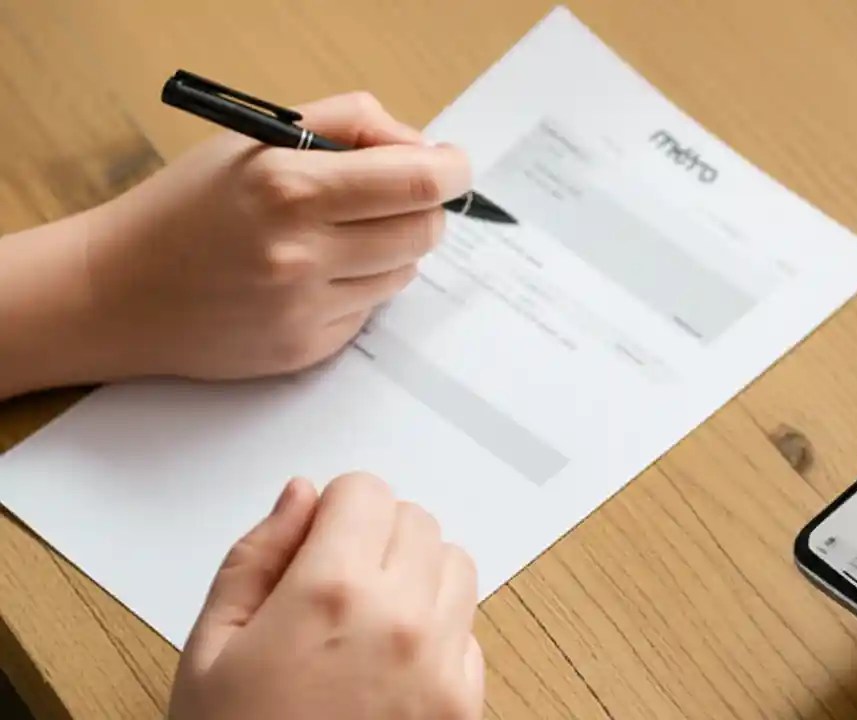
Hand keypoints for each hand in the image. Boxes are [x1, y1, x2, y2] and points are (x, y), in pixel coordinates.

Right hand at [87, 92, 469, 379]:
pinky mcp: (306, 349)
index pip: (417, 184)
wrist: (118, 291)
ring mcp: (305, 309)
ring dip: (390, 249)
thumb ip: (350, 124)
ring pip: (404, 273)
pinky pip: (369, 310)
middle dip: (424, 208)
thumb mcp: (259, 137)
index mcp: (289, 188)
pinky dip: (356, 288)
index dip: (451, 171)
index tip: (452, 165)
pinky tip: (308, 277)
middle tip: (395, 197)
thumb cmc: (189, 206)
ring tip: (336, 236)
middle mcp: (301, 253)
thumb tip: (423, 148)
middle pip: (424, 231)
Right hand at [169, 473, 483, 719]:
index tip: (315, 542)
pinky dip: (439, 631)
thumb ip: (255, 557)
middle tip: (332, 585)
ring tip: (364, 622)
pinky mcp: (465, 703)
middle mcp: (401, 618)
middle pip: (417, 520)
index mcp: (331, 593)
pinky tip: (390, 664)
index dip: (333, 511)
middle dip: (374, 536)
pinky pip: (470, 629)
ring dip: (417, 575)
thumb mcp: (210, 649)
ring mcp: (442, 663)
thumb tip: (299, 497)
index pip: (366, 490)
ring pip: (455, 565)